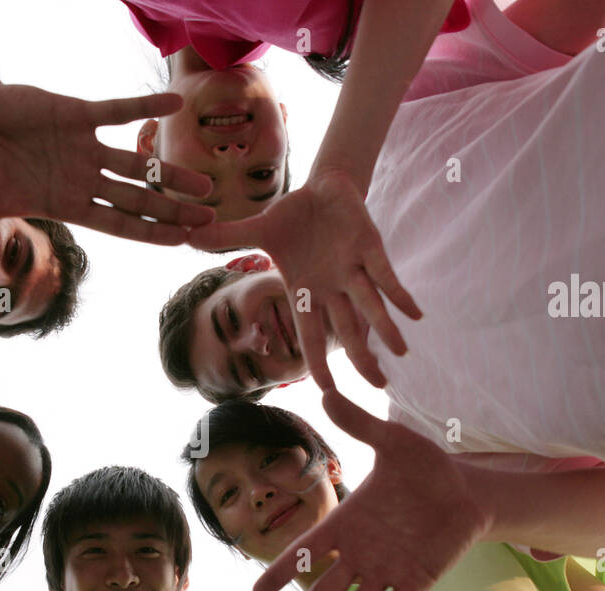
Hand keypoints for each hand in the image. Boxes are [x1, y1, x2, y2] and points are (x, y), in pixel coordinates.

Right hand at [0, 80, 214, 281]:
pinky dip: (143, 106)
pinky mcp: (79, 114)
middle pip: (137, 200)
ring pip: (135, 162)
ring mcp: (86, 147)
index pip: (119, 225)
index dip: (150, 234)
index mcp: (69, 205)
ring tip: (205, 184)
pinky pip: (118, 109)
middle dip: (172, 211)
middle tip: (210, 219)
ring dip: (168, 172)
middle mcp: (85, 179)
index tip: (182, 243)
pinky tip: (174, 104)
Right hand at [187, 167, 419, 390]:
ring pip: (370, 307)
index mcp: (305, 290)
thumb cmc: (293, 215)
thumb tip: (190, 235)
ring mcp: (352, 271)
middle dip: (362, 358)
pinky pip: (386, 277)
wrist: (324, 187)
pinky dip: (399, 295)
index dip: (319, 360)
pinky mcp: (370, 249)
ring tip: (400, 353)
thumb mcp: (259, 228)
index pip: (311, 333)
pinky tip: (414, 314)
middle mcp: (332, 288)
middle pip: (348, 329)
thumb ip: (230, 236)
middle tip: (378, 387)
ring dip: (385, 330)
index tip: (327, 390)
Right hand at [256, 391, 489, 590]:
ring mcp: (386, 572)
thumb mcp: (394, 442)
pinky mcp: (416, 582)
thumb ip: (361, 424)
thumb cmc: (425, 467)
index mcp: (346, 523)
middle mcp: (359, 555)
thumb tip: (328, 392)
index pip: (305, 552)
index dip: (281, 572)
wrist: (467, 491)